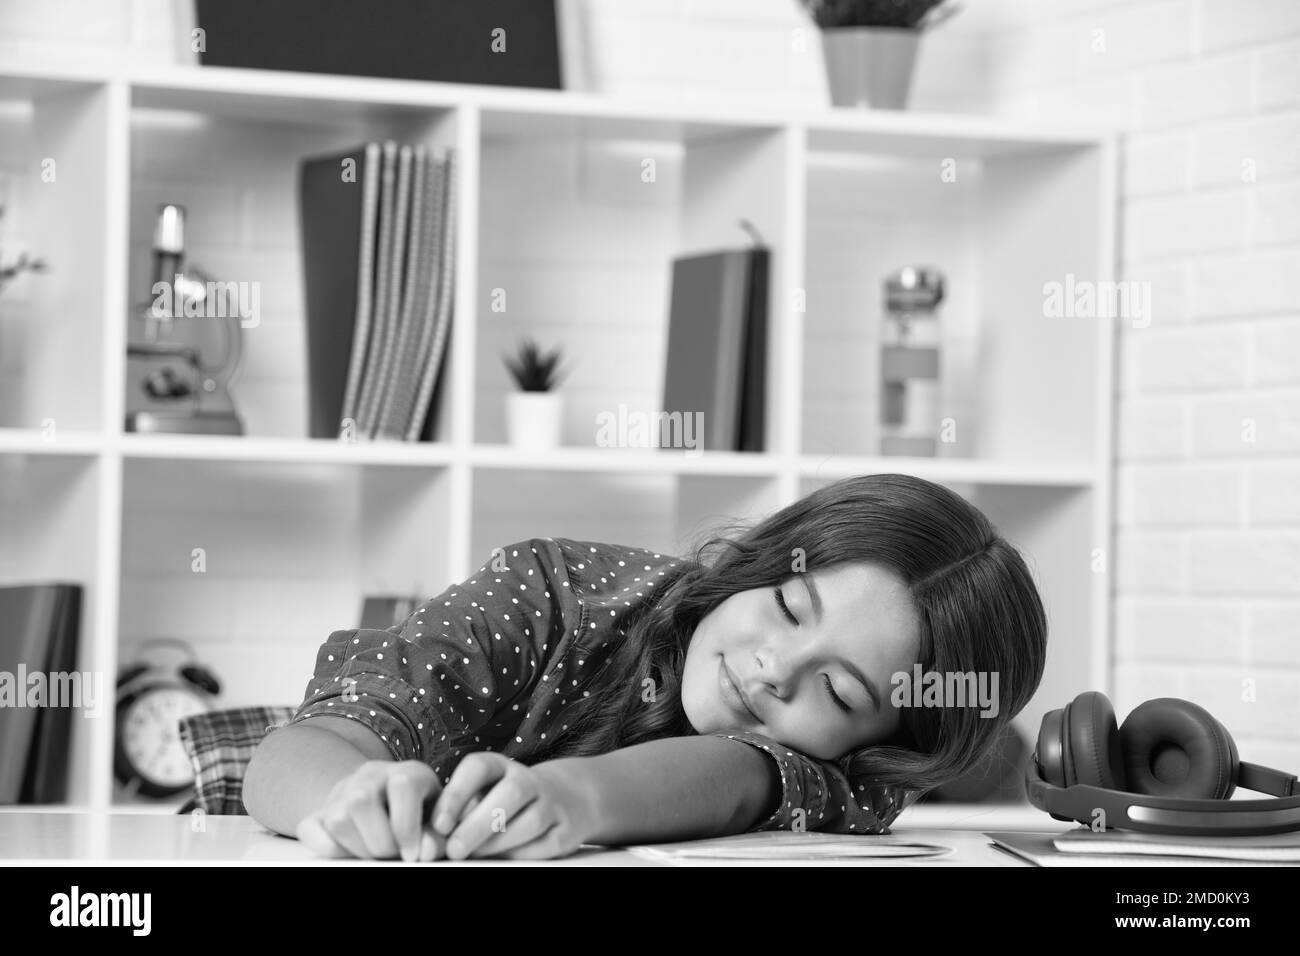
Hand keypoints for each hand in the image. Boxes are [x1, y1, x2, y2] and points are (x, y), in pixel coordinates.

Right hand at [296, 759, 445, 860]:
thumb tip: (424, 852)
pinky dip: (330, 849)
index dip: (407, 826)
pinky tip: (352, 852)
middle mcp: (371, 774)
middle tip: (393, 855)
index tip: (412, 854)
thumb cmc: (422, 815)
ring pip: (338, 818)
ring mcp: (341, 791)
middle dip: (380, 842)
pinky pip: (310, 831)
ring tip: (376, 854)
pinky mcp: (319, 812)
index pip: (402, 785)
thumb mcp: (437, 819)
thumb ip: (436, 836)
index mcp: (408, 771)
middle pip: (362, 801)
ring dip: (358, 848)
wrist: (390, 803)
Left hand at [430, 753, 599, 859]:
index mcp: (500, 766)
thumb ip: (457, 814)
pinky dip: (524, 854)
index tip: (439, 824)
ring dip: (500, 842)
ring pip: (531, 820)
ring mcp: (552, 803)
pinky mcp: (566, 830)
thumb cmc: (503, 803)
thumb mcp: (481, 796)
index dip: (457, 794)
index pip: (478, 767)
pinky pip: (547, 844)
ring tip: (475, 857)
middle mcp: (528, 780)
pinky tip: (505, 859)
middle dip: (479, 824)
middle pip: (509, 794)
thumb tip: (431, 840)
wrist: (566, 799)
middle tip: (454, 850)